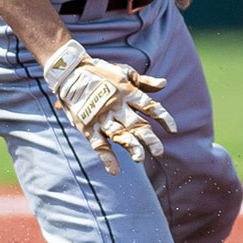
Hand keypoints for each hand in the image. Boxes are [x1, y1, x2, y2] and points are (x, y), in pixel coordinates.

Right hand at [41, 39, 178, 174]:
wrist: (69, 72)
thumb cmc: (100, 71)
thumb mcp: (124, 72)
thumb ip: (144, 82)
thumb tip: (164, 84)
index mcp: (128, 93)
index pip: (151, 107)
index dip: (163, 118)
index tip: (173, 130)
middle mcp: (117, 106)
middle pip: (136, 124)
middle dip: (149, 139)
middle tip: (159, 151)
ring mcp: (101, 118)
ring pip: (118, 135)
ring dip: (130, 147)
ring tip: (139, 158)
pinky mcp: (87, 127)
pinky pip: (98, 145)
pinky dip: (106, 158)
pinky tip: (114, 171)